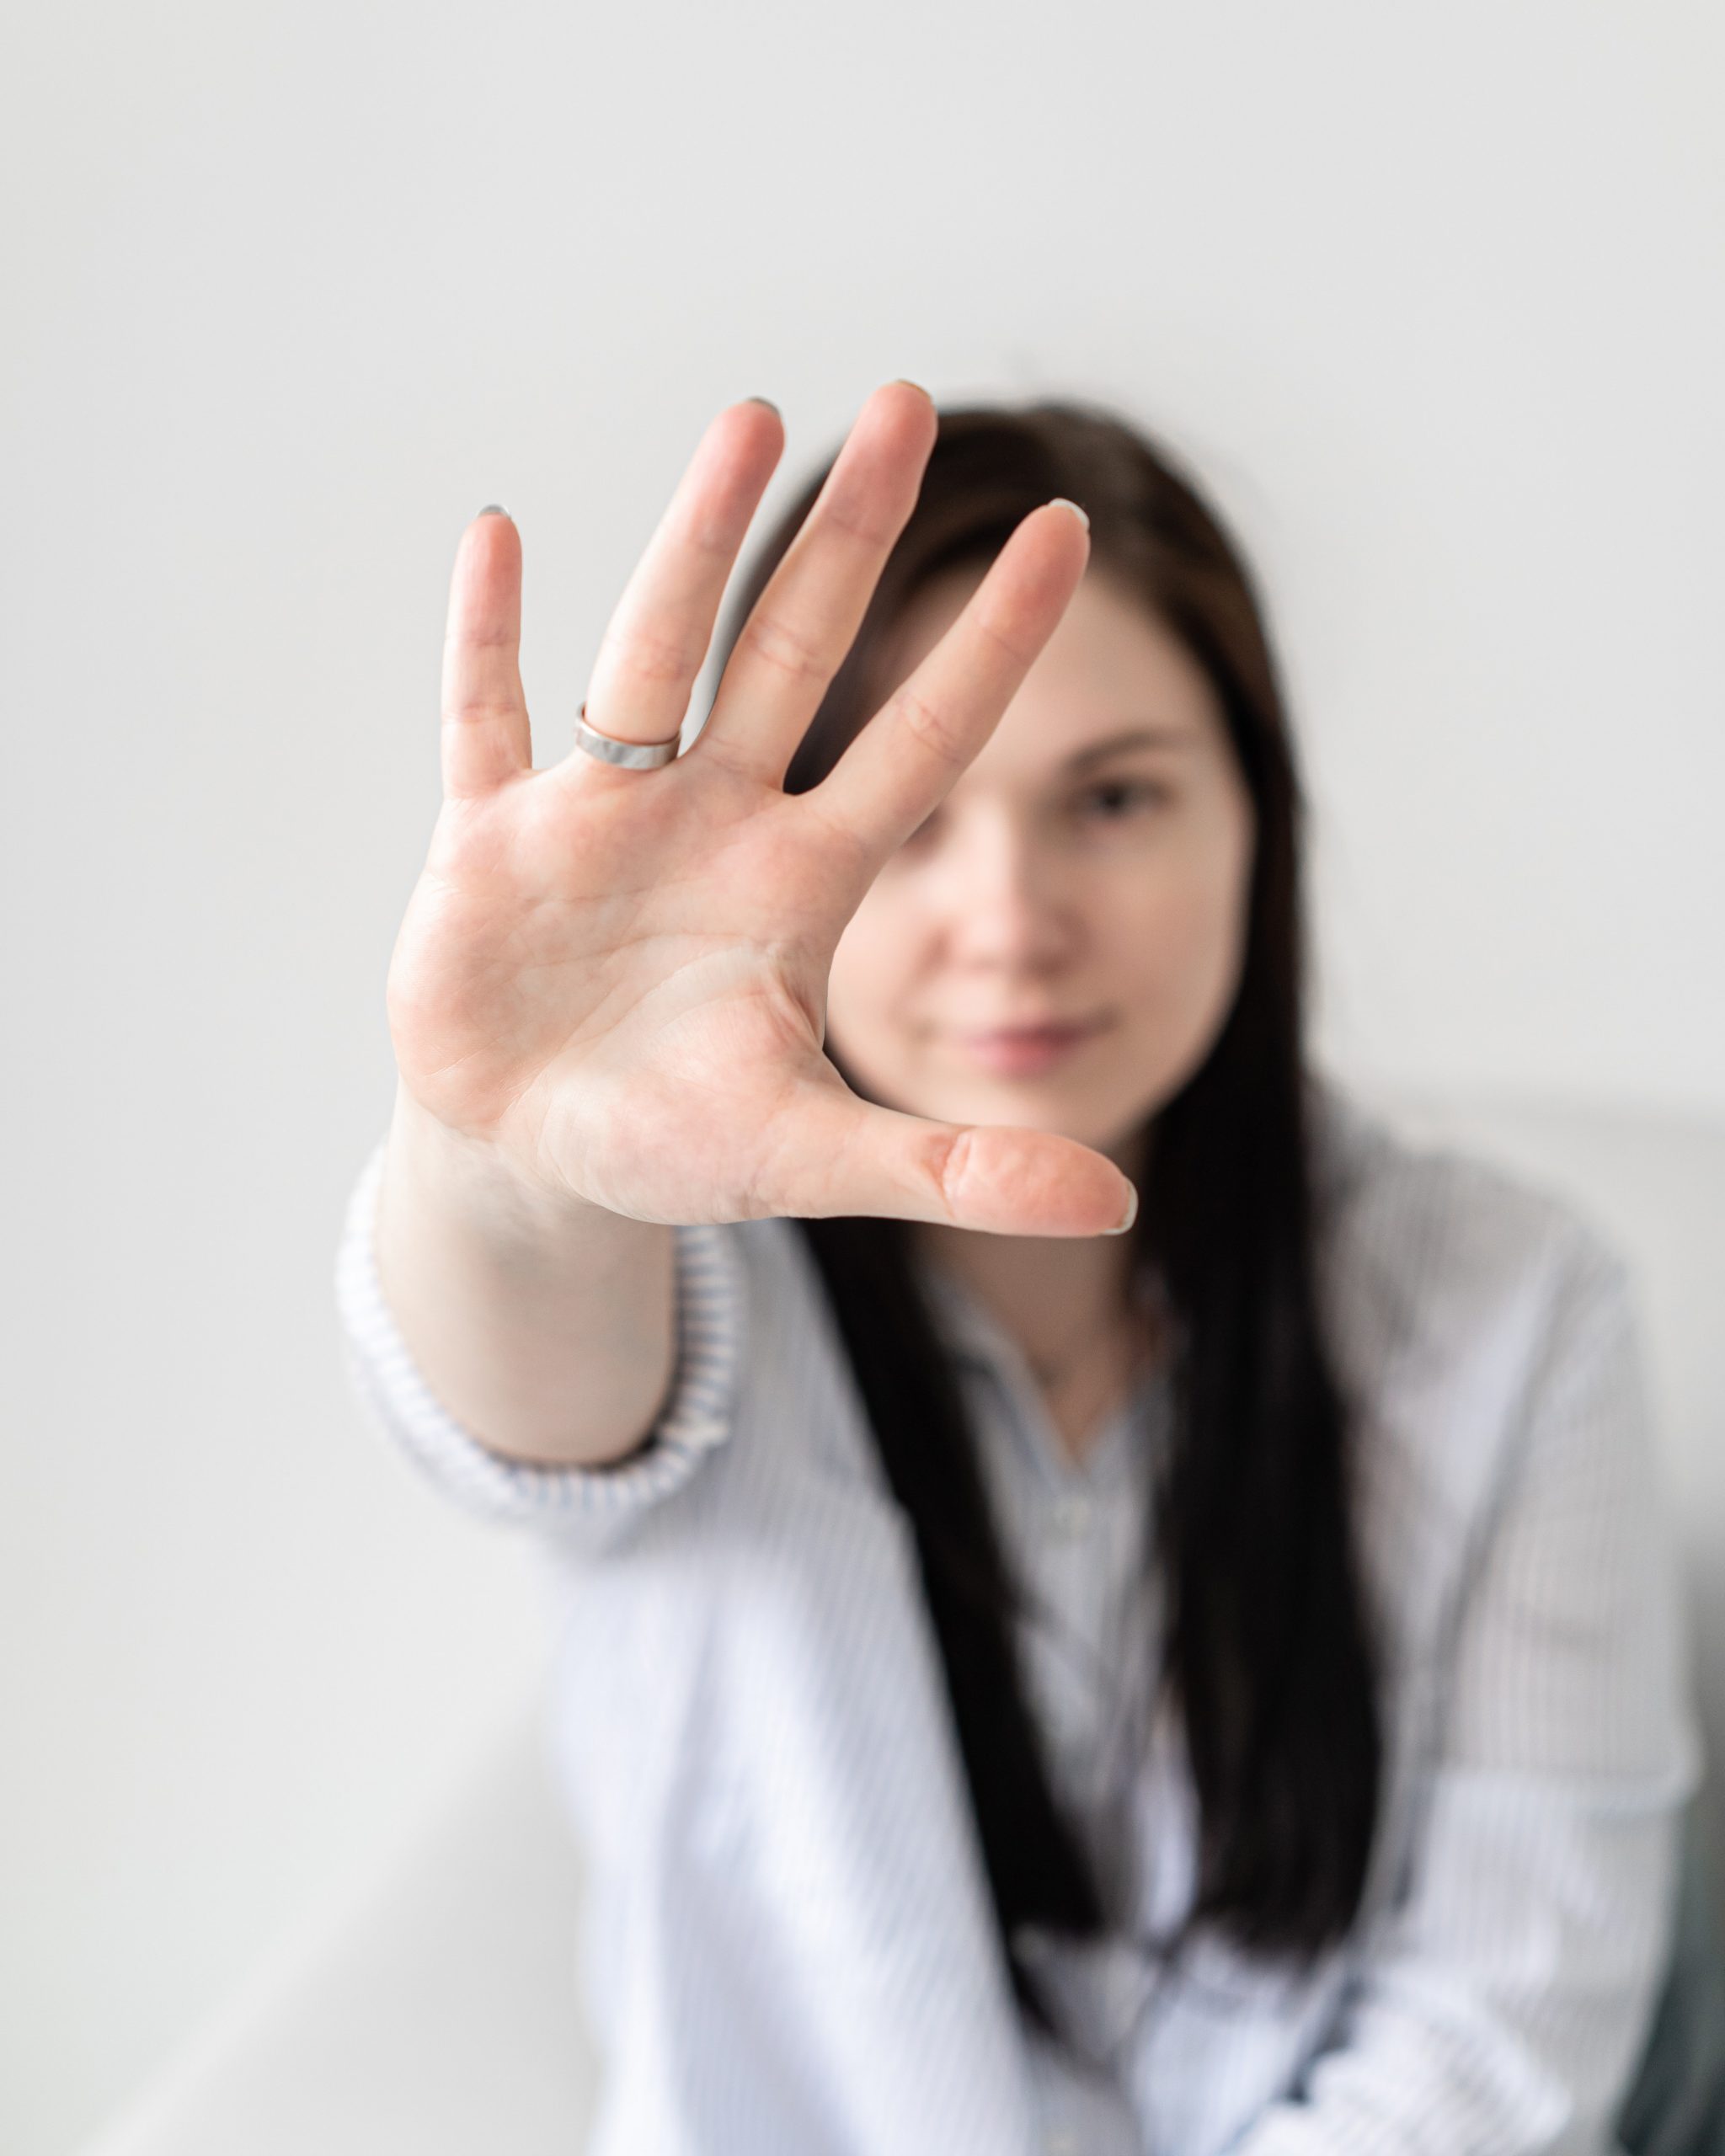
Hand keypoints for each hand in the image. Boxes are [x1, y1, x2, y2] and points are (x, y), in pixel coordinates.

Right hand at [385, 382, 1134, 1236]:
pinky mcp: (486, 842)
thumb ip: (953, 1174)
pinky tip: (499, 534)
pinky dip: (486, 637)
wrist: (533, 1157)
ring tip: (753, 417)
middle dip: (850, 538)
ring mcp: (600, 820)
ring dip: (694, 541)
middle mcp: (713, 820)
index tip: (1070, 530)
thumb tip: (1116, 1209)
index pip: (921, 739)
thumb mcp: (812, 1161)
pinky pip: (484, 717)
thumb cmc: (675, 1145)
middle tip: (910, 403)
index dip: (991, 643)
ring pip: (652, 654)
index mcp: (800, 881)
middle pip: (792, 651)